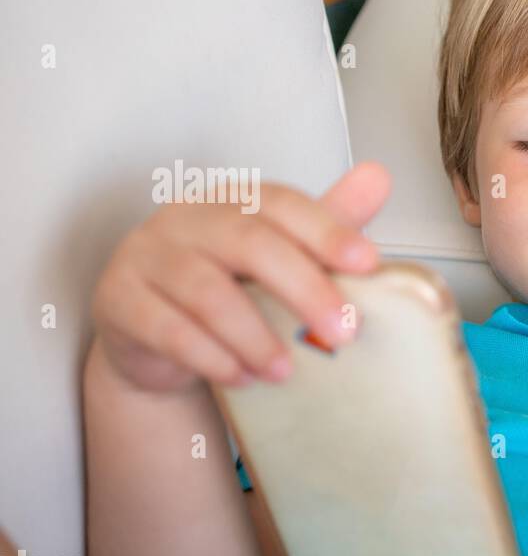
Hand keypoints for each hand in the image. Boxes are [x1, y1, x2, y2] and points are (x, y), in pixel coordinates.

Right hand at [90, 161, 390, 394]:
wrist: (157, 336)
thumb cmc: (230, 286)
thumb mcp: (284, 254)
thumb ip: (328, 222)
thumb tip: (379, 178)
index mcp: (232, 200)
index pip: (281, 204)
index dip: (326, 230)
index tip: (368, 262)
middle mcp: (187, 218)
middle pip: (249, 243)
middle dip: (303, 289)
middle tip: (343, 332)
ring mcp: (147, 256)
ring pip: (205, 292)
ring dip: (254, 336)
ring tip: (287, 371)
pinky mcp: (119, 301)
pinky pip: (165, 328)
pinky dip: (209, 357)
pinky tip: (241, 378)